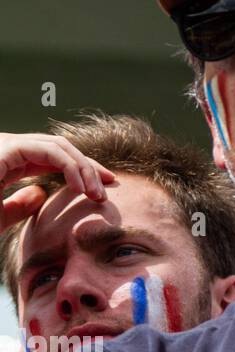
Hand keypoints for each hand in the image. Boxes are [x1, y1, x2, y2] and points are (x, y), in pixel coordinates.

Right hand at [1, 133, 115, 232]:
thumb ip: (18, 207)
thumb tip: (40, 193)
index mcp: (10, 160)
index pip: (55, 158)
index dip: (82, 170)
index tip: (102, 189)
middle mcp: (10, 148)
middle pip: (61, 149)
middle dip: (89, 168)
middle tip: (108, 190)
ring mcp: (8, 145)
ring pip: (59, 147)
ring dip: (84, 169)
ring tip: (97, 194)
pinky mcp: (7, 147)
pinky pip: (49, 151)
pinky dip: (69, 167)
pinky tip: (79, 189)